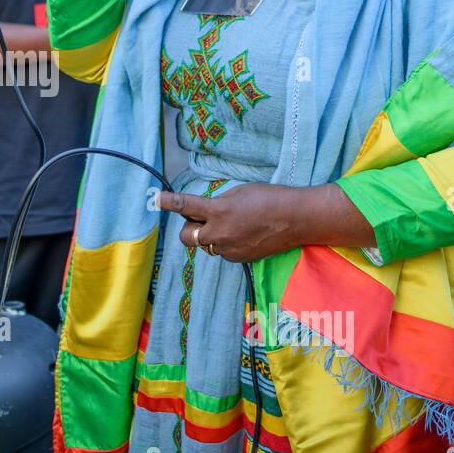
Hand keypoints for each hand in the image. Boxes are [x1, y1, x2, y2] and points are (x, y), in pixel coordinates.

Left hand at [159, 183, 305, 262]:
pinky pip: (222, 251)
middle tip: (203, 217)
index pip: (185, 206)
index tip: (156, 199)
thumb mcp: (238, 193)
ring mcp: (228, 250)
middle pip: (186, 236)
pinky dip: (225, 243)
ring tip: (233, 224)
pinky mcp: (238, 259)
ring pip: (205, 244)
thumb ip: (217, 203)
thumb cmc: (269, 199)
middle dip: (189, 227)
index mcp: (219, 211)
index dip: (168, 202)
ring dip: (210, 235)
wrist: (297, 219)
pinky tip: (244, 233)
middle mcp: (219, 233)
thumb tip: (206, 212)